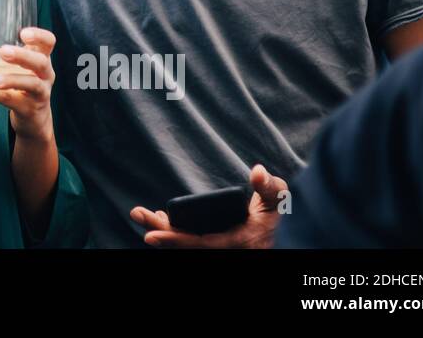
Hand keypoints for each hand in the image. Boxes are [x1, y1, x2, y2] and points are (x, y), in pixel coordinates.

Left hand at [0, 27, 55, 143]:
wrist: (33, 119)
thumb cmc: (21, 86)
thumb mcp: (14, 67)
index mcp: (42, 59)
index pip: (48, 42)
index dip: (39, 36)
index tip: (23, 34)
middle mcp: (45, 75)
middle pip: (40, 62)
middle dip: (22, 56)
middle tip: (3, 52)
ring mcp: (40, 93)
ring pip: (30, 84)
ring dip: (10, 80)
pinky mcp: (29, 109)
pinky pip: (9, 100)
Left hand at [130, 164, 288, 247]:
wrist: (285, 233)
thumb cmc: (280, 214)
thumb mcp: (280, 199)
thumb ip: (270, 186)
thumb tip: (256, 172)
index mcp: (239, 242)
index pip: (201, 245)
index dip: (175, 241)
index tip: (151, 235)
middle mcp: (227, 250)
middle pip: (188, 246)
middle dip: (160, 232)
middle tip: (137, 214)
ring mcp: (221, 249)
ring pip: (188, 246)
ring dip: (166, 232)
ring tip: (146, 215)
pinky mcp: (217, 245)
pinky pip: (193, 244)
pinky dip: (176, 234)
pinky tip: (163, 220)